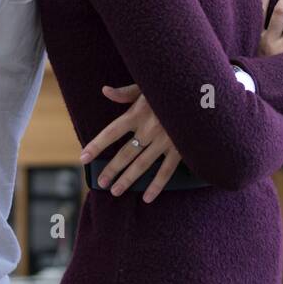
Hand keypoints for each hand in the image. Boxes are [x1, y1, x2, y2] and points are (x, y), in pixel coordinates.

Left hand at [78, 83, 182, 202]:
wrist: (200, 93)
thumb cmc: (169, 87)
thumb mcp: (146, 85)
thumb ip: (125, 92)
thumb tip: (105, 90)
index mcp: (137, 114)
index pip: (111, 133)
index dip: (96, 146)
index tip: (83, 158)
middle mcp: (148, 130)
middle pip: (125, 154)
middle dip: (111, 169)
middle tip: (101, 182)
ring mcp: (164, 141)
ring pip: (142, 165)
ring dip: (128, 179)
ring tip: (116, 191)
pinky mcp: (180, 149)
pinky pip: (166, 171)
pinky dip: (157, 186)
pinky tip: (147, 197)